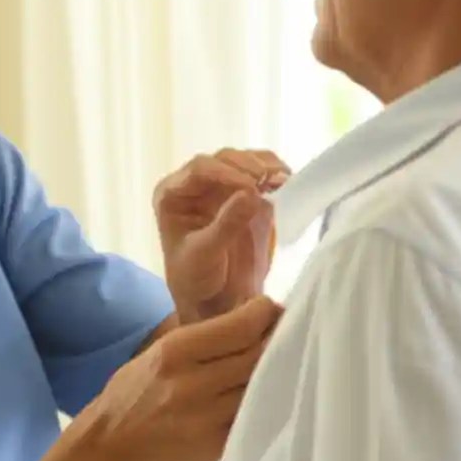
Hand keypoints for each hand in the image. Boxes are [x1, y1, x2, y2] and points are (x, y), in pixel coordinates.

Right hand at [77, 296, 282, 460]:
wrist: (115, 443)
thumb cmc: (137, 388)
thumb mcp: (161, 350)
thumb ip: (204, 336)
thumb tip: (252, 315)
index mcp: (176, 352)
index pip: (241, 328)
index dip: (265, 314)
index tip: (270, 308)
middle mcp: (192, 385)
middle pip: (258, 356)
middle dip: (276, 338)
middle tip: (283, 331)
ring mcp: (207, 420)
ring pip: (262, 386)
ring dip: (275, 370)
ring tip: (277, 359)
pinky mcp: (218, 447)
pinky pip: (255, 417)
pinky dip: (264, 401)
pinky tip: (261, 391)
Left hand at [154, 149, 288, 322]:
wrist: (214, 301)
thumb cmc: (196, 280)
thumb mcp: (206, 254)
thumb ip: (226, 224)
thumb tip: (251, 193)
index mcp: (173, 194)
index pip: (199, 169)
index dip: (227, 172)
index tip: (251, 187)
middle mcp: (195, 184)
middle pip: (223, 159)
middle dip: (248, 165)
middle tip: (268, 181)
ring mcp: (222, 186)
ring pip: (245, 161)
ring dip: (266, 166)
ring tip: (283, 179)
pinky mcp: (247, 194)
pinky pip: (262, 174)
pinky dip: (276, 175)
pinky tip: (288, 183)